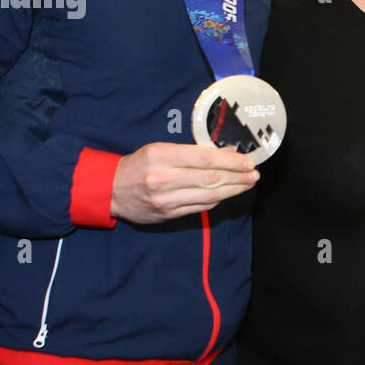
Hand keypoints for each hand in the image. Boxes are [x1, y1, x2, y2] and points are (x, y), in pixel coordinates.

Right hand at [111, 142, 258, 222]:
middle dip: (237, 176)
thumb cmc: (138, 165)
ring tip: (248, 184)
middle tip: (254, 174)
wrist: (109, 189)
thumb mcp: (159, 150)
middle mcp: (163, 179)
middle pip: (210, 178)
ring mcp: (165, 199)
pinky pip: (199, 207)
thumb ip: (191, 152)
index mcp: (161, 156)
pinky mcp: (167, 214)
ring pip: (208, 195)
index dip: (230, 161)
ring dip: (233, 190)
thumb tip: (224, 152)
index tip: (247, 161)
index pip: (204, 158)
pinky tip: (228, 193)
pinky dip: (217, 200)